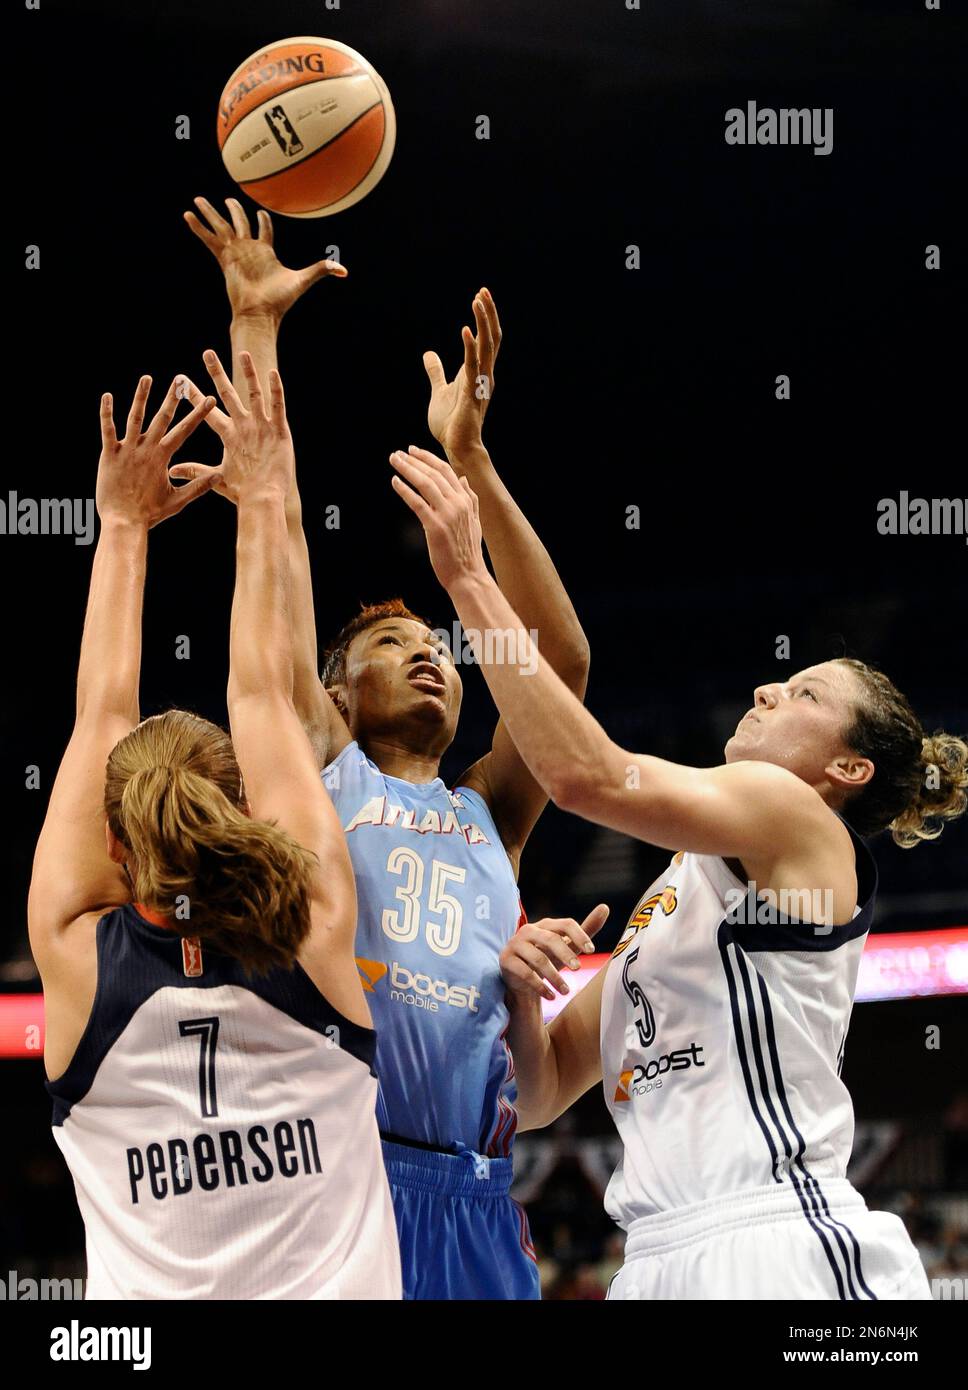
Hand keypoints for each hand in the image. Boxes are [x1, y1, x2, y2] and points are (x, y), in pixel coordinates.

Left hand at [96, 376, 214, 528]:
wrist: (124, 522)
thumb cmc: (150, 514)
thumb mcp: (178, 500)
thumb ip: (197, 486)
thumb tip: (218, 476)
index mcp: (163, 458)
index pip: (184, 431)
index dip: (198, 414)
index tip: (209, 399)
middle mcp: (146, 449)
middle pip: (162, 418)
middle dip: (173, 398)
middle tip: (180, 380)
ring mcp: (127, 450)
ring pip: (135, 418)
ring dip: (141, 397)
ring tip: (147, 378)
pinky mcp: (109, 454)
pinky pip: (107, 429)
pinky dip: (107, 412)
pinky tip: (107, 396)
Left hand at [171, 350, 292, 503]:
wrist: (264, 499)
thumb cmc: (242, 491)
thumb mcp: (216, 478)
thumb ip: (195, 470)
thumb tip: (171, 470)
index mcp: (230, 436)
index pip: (208, 412)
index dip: (195, 396)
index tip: (180, 381)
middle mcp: (245, 426)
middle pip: (229, 394)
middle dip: (218, 374)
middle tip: (207, 353)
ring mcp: (262, 427)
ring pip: (254, 395)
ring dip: (249, 374)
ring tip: (243, 354)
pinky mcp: (278, 432)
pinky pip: (276, 408)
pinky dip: (276, 391)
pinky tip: (272, 373)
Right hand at [184, 196, 346, 320]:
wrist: (261, 312)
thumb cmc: (281, 299)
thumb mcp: (304, 279)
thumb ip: (322, 270)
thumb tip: (344, 271)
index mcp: (266, 252)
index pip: (264, 231)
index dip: (263, 221)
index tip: (260, 212)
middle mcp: (248, 249)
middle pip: (239, 223)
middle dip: (233, 210)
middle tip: (227, 199)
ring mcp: (235, 252)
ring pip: (221, 226)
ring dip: (209, 212)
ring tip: (196, 199)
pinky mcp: (223, 258)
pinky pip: (208, 239)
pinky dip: (198, 227)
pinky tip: (187, 215)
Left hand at [389, 445, 487, 591]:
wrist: (469, 575)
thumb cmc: (468, 551)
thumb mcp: (474, 520)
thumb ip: (470, 498)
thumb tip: (464, 479)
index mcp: (466, 500)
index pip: (446, 470)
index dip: (428, 458)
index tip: (413, 451)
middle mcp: (458, 503)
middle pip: (433, 473)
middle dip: (414, 460)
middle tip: (398, 454)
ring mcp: (447, 514)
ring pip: (425, 483)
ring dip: (408, 469)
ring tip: (395, 461)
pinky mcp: (435, 526)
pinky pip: (417, 503)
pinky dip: (405, 490)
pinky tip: (395, 482)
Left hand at [423, 287, 500, 463]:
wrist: (455, 446)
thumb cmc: (450, 422)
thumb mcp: (439, 390)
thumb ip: (436, 371)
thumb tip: (429, 353)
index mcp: (478, 372)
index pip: (486, 339)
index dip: (485, 317)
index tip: (480, 296)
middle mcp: (484, 374)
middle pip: (491, 337)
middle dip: (488, 313)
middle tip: (484, 291)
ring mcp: (480, 383)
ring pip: (486, 346)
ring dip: (482, 322)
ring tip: (478, 300)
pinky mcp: (471, 393)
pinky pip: (472, 365)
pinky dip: (469, 347)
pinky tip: (464, 330)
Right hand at [500, 905, 608, 1002]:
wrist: (521, 980)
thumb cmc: (548, 959)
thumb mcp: (568, 946)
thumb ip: (586, 929)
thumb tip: (605, 907)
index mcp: (545, 925)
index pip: (565, 924)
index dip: (579, 935)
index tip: (592, 951)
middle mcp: (529, 931)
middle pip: (550, 939)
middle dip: (566, 954)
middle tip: (579, 969)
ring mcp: (515, 944)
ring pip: (538, 958)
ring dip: (554, 976)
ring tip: (566, 991)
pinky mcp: (506, 960)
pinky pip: (525, 973)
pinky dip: (540, 986)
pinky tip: (551, 996)